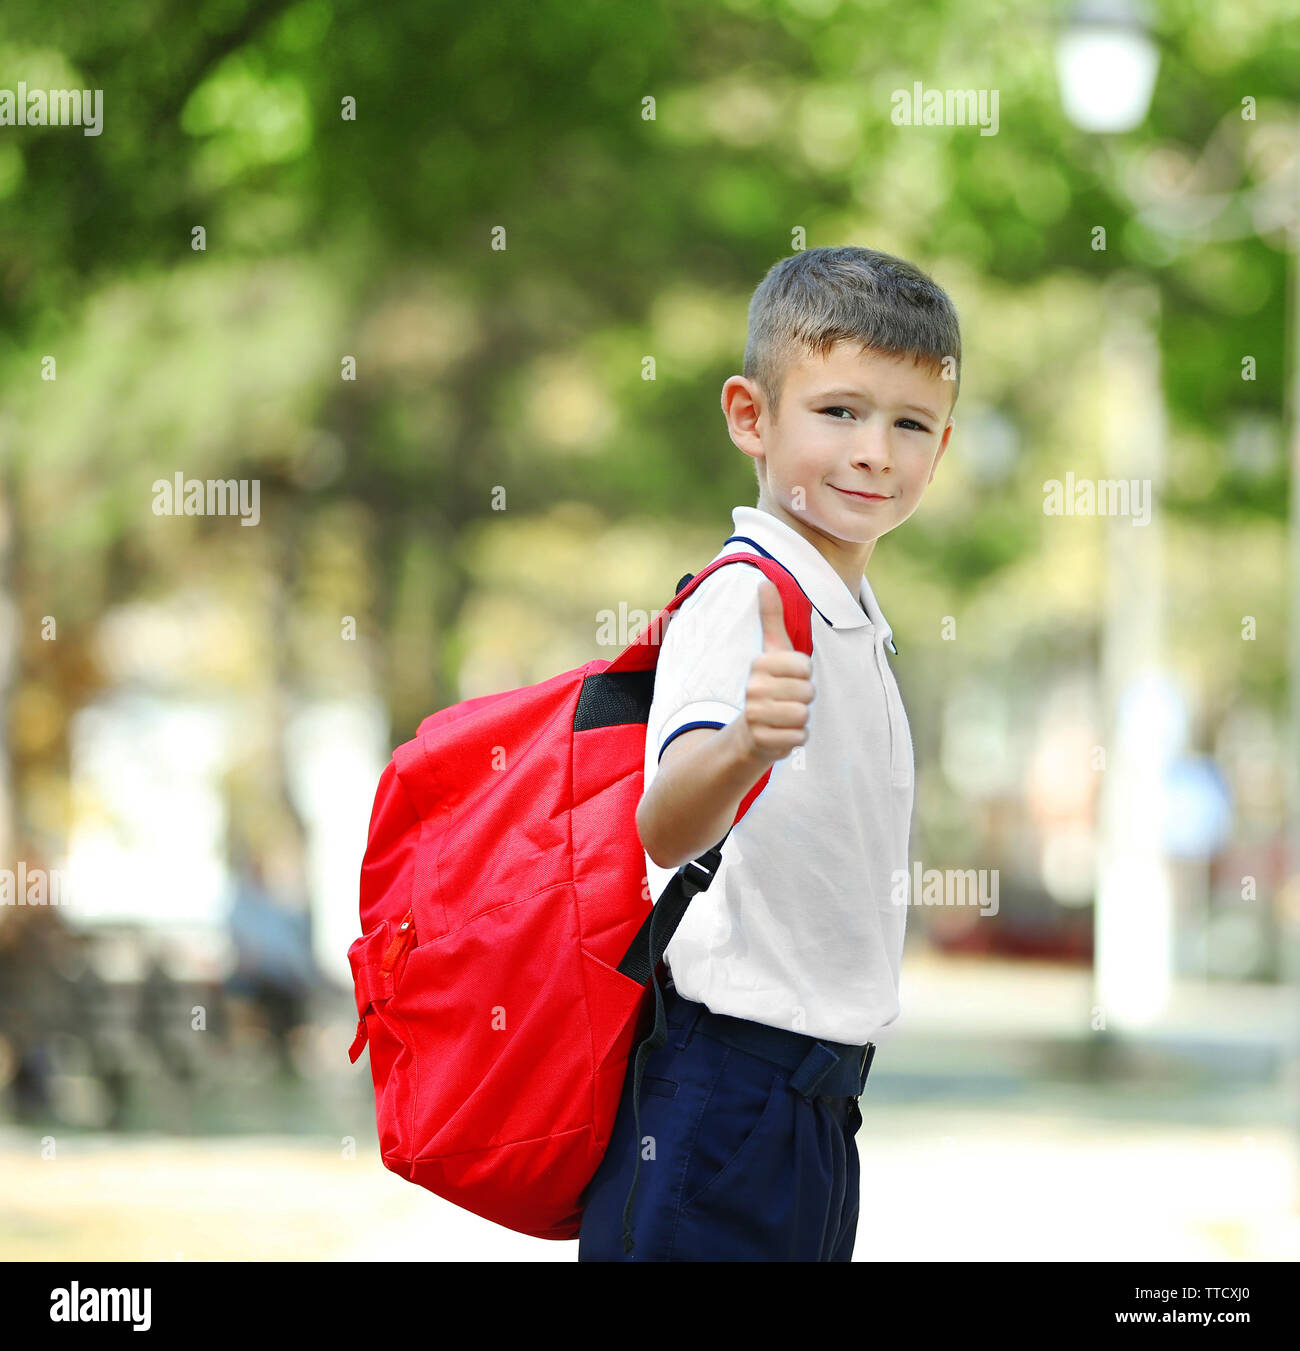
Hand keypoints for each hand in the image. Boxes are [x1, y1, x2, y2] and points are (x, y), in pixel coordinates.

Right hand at [736, 578, 814, 764]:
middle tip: (787, 700)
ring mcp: (756, 716)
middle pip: (807, 692)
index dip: (804, 675)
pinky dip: (796, 737)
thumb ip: (771, 617)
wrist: (750, 732)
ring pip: (804, 714)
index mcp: (759, 664)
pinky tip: (782, 733)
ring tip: (785, 716)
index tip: (790, 678)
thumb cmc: (769, 686)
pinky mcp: (763, 741)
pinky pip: (799, 737)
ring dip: (801, 719)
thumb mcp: (772, 651)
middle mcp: (753, 689)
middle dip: (803, 699)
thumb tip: (764, 581)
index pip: (805, 667)